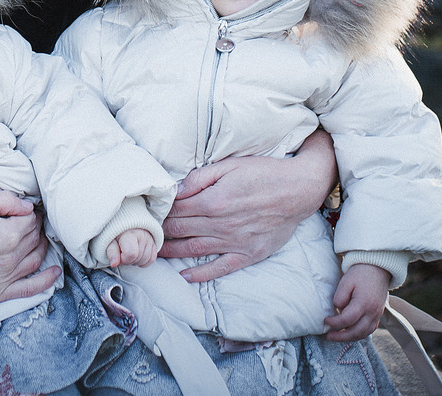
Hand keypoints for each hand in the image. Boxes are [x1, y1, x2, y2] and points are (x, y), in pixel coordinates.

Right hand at [0, 192, 58, 305]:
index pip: (31, 221)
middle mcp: (10, 259)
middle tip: (29, 221)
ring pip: (36, 260)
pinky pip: (30, 290)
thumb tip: (29, 207)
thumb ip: (4, 201)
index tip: (26, 209)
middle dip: (36, 228)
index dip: (30, 213)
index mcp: (7, 235)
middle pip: (35, 239)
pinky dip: (46, 281)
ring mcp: (4, 280)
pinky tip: (55, 272)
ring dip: (42, 248)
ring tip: (38, 238)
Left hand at [106, 228, 157, 267]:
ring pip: (146, 260)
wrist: (124, 222)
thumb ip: (112, 252)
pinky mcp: (154, 242)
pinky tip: (137, 256)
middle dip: (129, 260)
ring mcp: (150, 239)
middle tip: (123, 253)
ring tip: (129, 253)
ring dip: (136, 261)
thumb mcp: (110, 241)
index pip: (131, 254)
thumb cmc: (115, 233)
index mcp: (130, 234)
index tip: (119, 253)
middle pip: (138, 259)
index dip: (123, 259)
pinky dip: (144, 261)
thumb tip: (114, 263)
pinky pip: (152, 259)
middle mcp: (142, 235)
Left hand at [158, 130, 335, 283]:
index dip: (159, 212)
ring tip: (154, 254)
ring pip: (193, 250)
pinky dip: (201, 274)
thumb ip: (200, 178)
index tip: (147, 214)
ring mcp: (234, 242)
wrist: (298, 190)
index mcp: (213, 201)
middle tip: (143, 235)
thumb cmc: (264, 173)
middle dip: (159, 233)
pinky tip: (186, 276)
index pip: (176, 210)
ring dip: (171, 253)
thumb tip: (177, 189)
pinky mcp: (247, 254)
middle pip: (180, 231)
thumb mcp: (230, 165)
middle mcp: (220, 224)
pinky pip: (220, 268)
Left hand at [324, 264, 390, 341]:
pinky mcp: (378, 315)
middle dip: (341, 336)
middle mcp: (372, 312)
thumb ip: (340, 297)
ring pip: (364, 333)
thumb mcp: (346, 281)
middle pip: (356, 331)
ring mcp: (377, 315)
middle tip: (329, 336)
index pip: (347, 320)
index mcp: (363, 303)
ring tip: (337, 336)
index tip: (325, 321)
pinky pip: (370, 330)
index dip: (335, 323)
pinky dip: (359, 334)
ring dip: (350, 338)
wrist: (378, 268)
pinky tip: (350, 332)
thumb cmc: (360, 273)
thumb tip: (337, 310)